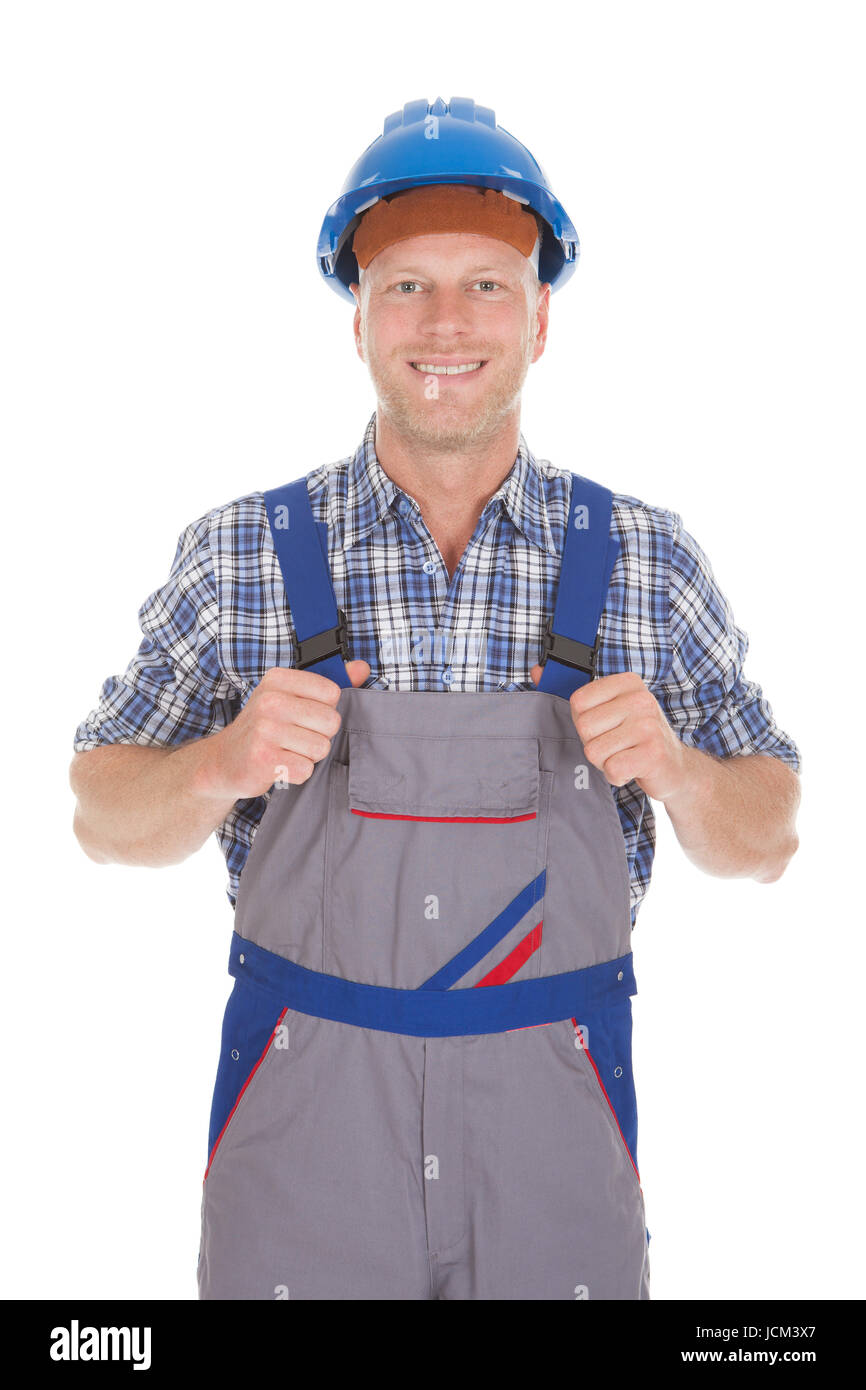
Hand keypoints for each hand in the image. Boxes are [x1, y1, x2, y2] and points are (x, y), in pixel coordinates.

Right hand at [203, 659, 370, 800]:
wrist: (224, 760)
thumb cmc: (264, 728)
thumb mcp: (290, 698)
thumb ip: (327, 684)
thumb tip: (362, 668)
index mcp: (278, 679)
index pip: (332, 693)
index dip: (324, 710)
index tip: (303, 715)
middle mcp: (270, 701)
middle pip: (331, 722)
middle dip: (319, 736)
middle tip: (294, 737)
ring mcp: (264, 730)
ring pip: (321, 748)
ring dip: (307, 756)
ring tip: (286, 751)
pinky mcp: (263, 759)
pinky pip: (305, 769)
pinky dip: (296, 773)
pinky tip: (279, 765)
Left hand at [530, 665, 686, 800]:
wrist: (675, 767)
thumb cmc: (635, 738)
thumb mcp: (610, 709)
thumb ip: (574, 692)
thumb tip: (536, 671)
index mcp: (627, 683)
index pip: (578, 702)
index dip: (585, 722)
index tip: (607, 726)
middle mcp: (641, 699)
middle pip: (584, 728)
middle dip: (595, 744)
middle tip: (618, 744)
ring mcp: (649, 726)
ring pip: (595, 751)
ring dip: (606, 762)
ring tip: (626, 755)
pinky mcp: (654, 753)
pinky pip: (612, 768)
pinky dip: (617, 776)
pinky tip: (633, 768)